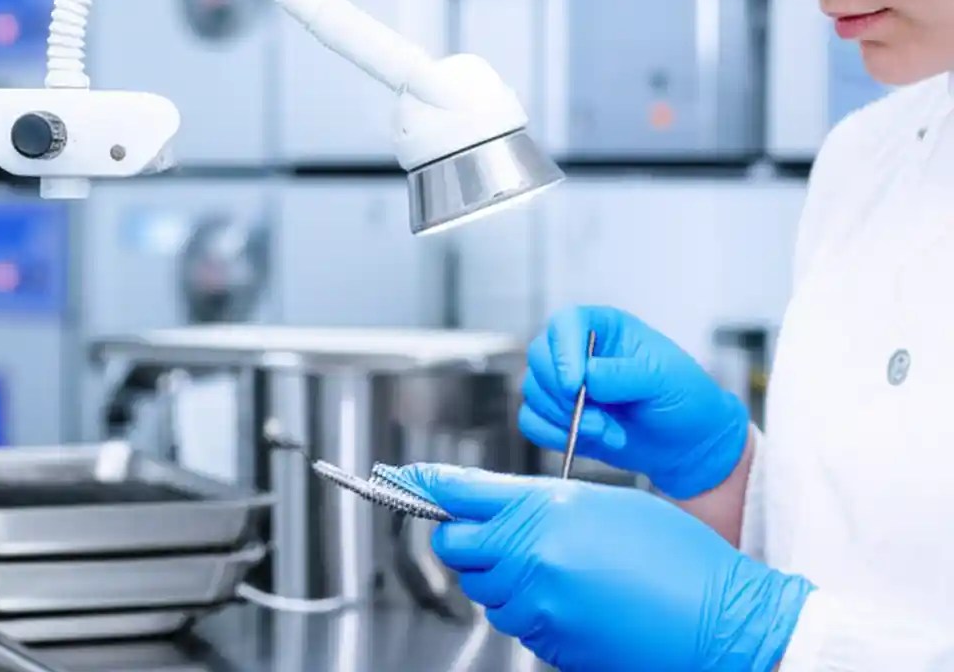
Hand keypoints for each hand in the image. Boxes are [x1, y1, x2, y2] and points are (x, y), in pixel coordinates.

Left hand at [397, 464, 812, 671]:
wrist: (719, 622)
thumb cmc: (676, 555)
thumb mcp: (606, 502)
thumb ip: (538, 499)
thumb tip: (487, 500)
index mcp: (546, 512)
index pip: (462, 493)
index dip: (428, 483)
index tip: (404, 477)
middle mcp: (531, 561)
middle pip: (456, 544)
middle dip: (464, 534)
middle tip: (491, 528)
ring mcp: (537, 608)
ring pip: (483, 586)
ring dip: (498, 573)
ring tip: (552, 564)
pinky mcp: (547, 646)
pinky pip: (513, 619)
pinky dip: (525, 605)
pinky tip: (568, 595)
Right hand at [522, 305, 749, 498]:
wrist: (687, 443)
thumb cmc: (684, 398)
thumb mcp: (663, 378)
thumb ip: (623, 374)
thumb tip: (586, 378)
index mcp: (602, 328)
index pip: (565, 324)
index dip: (563, 352)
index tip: (575, 384)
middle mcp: (576, 351)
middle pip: (539, 359)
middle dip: (563, 396)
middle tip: (598, 417)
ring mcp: (563, 384)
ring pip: (533, 393)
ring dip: (566, 420)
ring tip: (608, 430)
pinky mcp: (557, 415)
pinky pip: (531, 422)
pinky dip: (553, 435)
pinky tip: (589, 439)